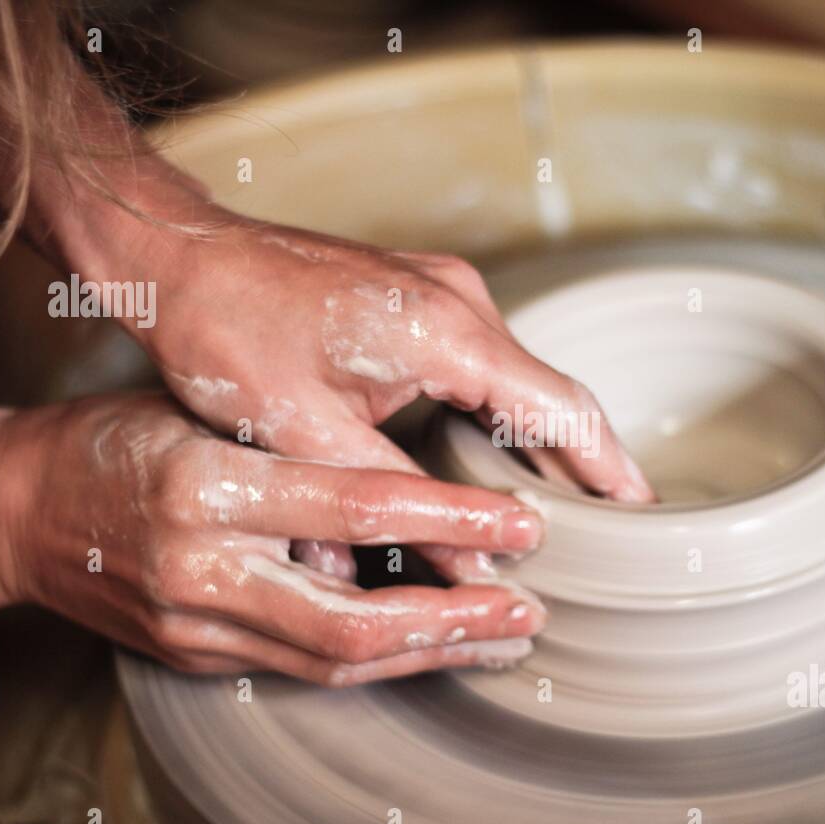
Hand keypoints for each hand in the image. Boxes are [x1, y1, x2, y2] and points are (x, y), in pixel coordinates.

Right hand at [0, 394, 548, 685]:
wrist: (20, 510)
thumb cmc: (118, 440)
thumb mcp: (208, 417)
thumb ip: (302, 454)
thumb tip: (417, 485)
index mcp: (209, 484)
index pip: (357, 507)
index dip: (450, 520)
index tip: (521, 524)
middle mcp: (202, 567)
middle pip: (354, 616)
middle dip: (454, 620)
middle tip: (529, 611)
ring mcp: (194, 626)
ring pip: (334, 659)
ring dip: (427, 654)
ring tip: (499, 640)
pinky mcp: (195, 658)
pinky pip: (302, 671)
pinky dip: (375, 662)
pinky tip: (427, 650)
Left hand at [101, 207, 654, 580]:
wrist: (180, 256)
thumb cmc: (227, 334)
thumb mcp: (309, 434)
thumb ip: (394, 504)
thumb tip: (464, 567)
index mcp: (444, 331)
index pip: (561, 410)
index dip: (609, 470)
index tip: (644, 517)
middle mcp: (460, 300)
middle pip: (554, 394)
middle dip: (591, 464)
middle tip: (620, 529)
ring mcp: (444, 290)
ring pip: (524, 378)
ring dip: (549, 442)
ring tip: (574, 510)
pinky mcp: (422, 295)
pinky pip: (490, 361)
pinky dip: (510, 414)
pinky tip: (509, 461)